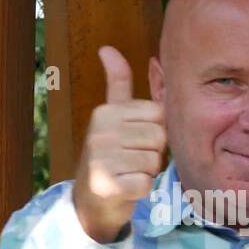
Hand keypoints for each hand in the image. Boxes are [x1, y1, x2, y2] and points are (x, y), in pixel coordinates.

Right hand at [72, 46, 166, 242]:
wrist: (89, 201)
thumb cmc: (110, 155)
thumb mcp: (111, 116)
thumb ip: (117, 83)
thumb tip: (107, 48)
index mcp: (105, 112)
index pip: (158, 115)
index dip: (153, 132)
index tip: (133, 141)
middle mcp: (100, 132)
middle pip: (159, 138)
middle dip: (152, 154)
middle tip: (130, 161)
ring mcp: (102, 159)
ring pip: (154, 162)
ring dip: (147, 173)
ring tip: (126, 174)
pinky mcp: (108, 186)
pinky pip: (146, 184)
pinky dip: (140, 191)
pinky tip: (124, 189)